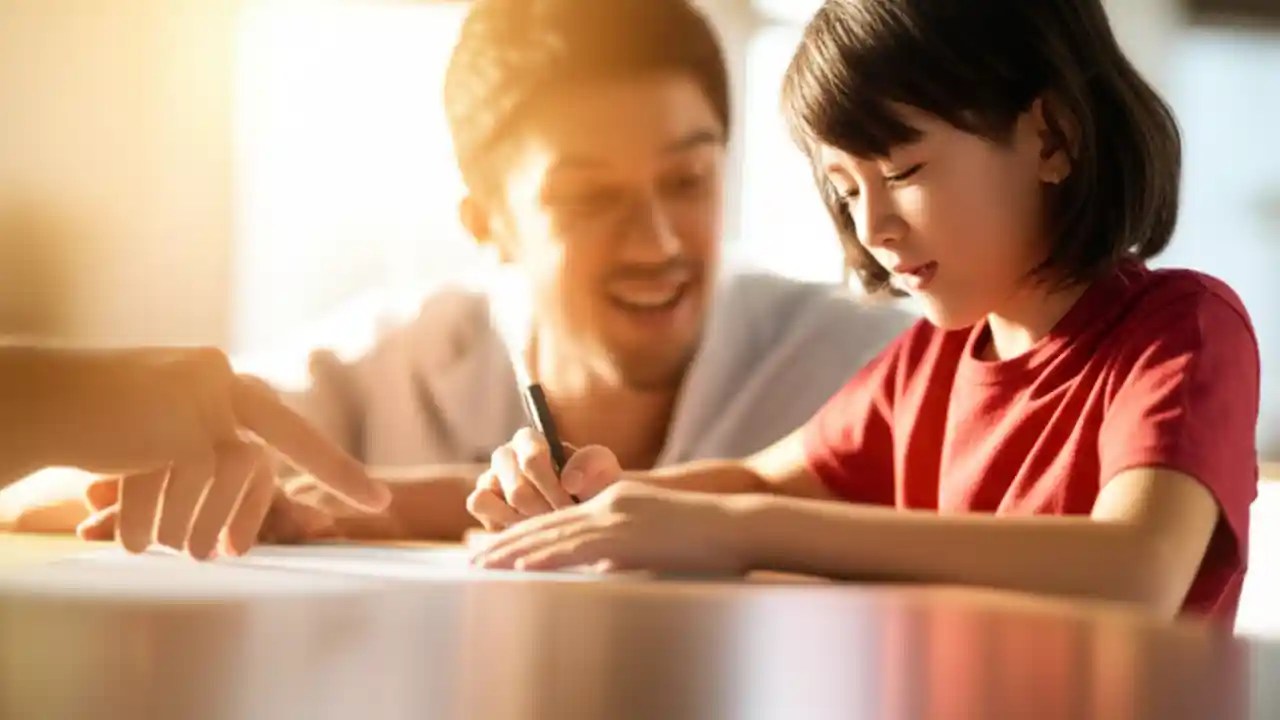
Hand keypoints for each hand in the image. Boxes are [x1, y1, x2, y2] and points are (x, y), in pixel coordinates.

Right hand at [33, 347, 389, 557]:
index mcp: (222, 380)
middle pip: (277, 447)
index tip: (378, 502)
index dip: (333, 469)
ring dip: (194, 525)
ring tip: (177, 553)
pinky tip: (131, 542)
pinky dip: (158, 520)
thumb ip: (208, 444)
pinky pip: (191, 486)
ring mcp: (202, 396)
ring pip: (226, 478)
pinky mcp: (180, 421)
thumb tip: (244, 495)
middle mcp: (222, 379)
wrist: (39, 398)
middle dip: (311, 487)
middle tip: (288, 538)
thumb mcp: (164, 426)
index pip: (288, 429)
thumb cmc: (98, 421)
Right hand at [466, 428, 621, 530]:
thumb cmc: (592, 486)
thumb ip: (593, 464)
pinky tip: (525, 530)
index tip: (572, 504)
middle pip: (516, 490)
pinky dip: (501, 523)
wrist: (583, 512)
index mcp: (531, 440)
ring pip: (490, 499)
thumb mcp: (603, 470)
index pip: (531, 456)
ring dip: (523, 521)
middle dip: (544, 513)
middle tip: (564, 522)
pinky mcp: (480, 501)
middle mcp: (505, 455)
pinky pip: (477, 505)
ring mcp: (488, 478)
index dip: (551, 486)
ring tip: (546, 526)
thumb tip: (570, 481)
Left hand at [470, 481, 747, 575]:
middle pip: (546, 522)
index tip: (492, 545)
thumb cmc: (704, 536)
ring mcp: (616, 515)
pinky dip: (544, 556)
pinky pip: (575, 547)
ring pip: (552, 533)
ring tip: (482, 564)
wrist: (736, 526)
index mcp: (614, 500)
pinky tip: (521, 565)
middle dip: (506, 540)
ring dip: (513, 550)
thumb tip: (599, 566)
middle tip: (471, 556)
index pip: (558, 517)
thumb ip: (622, 545)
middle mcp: (608, 502)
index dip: (522, 531)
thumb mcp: (654, 534)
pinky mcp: (627, 533)